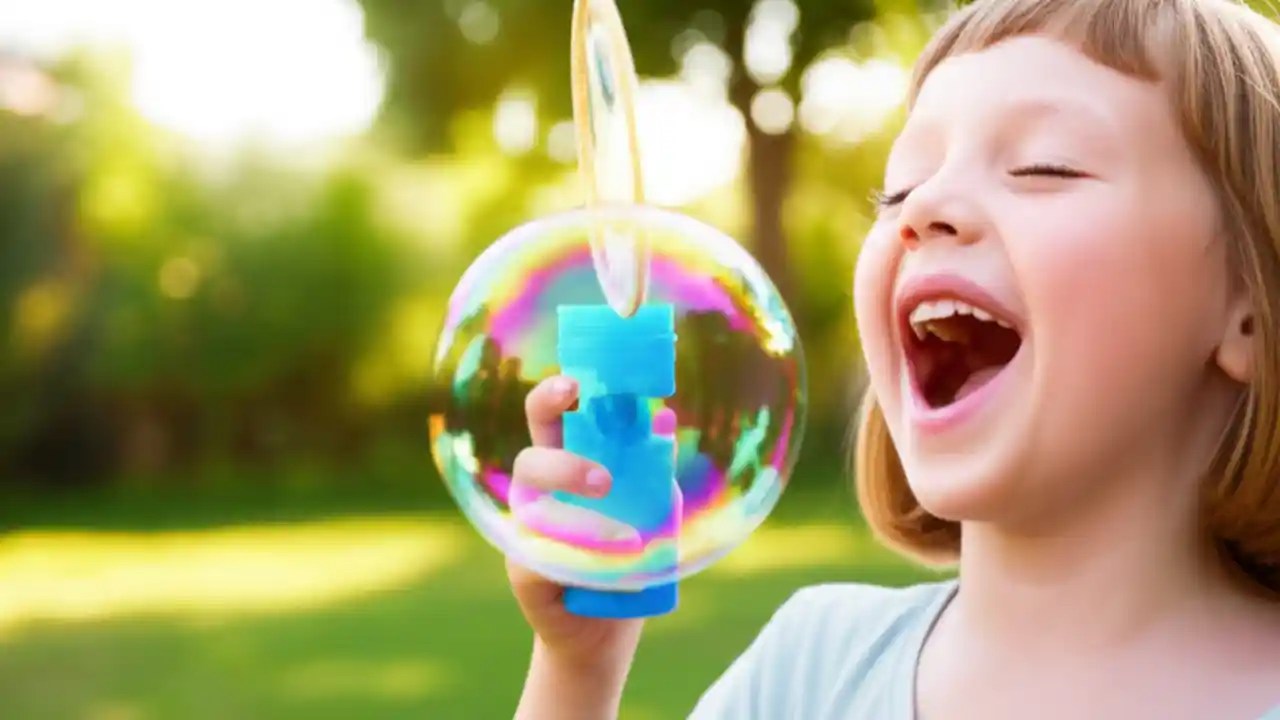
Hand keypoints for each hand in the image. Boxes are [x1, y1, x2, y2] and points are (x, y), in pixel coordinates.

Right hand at [508, 375, 644, 674]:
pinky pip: (544, 558)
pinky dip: (582, 562)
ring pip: (537, 512)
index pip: (548, 418)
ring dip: (584, 524)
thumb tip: (665, 419)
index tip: (575, 383)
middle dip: (563, 465)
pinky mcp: (524, 570)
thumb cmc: (627, 555)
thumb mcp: (651, 506)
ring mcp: (525, 532)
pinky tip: (610, 572)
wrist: (606, 625)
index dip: (553, 395)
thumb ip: (653, 467)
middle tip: (605, 482)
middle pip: (530, 460)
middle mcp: (537, 492)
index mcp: (563, 462)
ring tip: (628, 540)